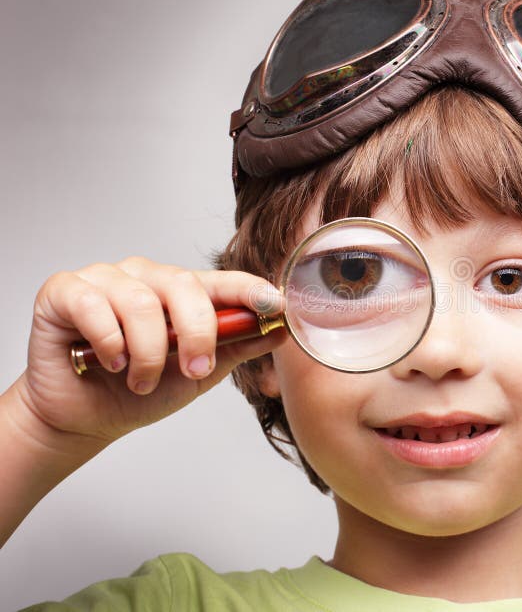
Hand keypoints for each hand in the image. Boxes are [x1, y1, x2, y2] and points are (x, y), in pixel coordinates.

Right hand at [16, 256, 285, 444]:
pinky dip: (109, 343)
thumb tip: (280, 332)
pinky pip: (95, 307)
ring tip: (140, 381)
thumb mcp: (198, 374)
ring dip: (148, 353)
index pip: (221, 281)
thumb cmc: (137, 391)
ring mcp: (105, 279)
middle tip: (194, 369)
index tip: (273, 304)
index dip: (249, 289)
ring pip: (142, 302)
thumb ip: (235, 348)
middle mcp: (145, 277)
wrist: (82, 419)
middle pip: (184, 286)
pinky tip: (109, 363)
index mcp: (180, 292)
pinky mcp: (65, 291)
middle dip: (197, 334)